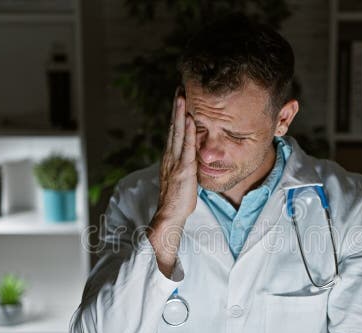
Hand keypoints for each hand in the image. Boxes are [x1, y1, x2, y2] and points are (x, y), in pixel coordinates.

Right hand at [156, 86, 197, 223]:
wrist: (170, 214)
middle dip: (176, 107)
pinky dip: (187, 131)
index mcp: (170, 157)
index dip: (175, 115)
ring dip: (179, 113)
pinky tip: (189, 118)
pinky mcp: (183, 169)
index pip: (173, 132)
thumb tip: (191, 158)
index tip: (179, 99)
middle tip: (179, 88)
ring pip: (177, 132)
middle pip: (173, 127)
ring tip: (181, 95)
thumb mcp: (181, 178)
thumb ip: (185, 165)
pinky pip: (186, 146)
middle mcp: (170, 156)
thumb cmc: (177, 199)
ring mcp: (175, 161)